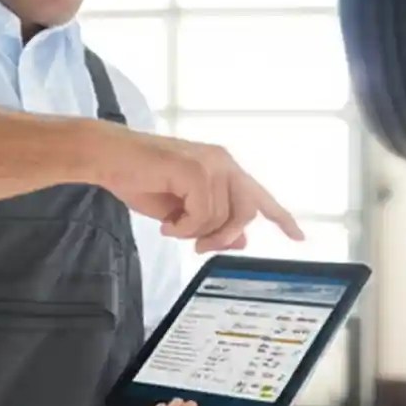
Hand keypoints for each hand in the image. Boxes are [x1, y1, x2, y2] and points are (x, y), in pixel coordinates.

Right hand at [85, 123, 304, 252]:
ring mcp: (211, 163)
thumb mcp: (182, 212)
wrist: (107, 158)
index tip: (298, 237)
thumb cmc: (140, 179)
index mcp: (223, 168)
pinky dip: (183, 227)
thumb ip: (212, 223)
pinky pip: (202, 213)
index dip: (280, 217)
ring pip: (222, 217)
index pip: (259, 196)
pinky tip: (166, 223)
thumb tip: (240, 241)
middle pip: (246, 212)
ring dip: (195, 232)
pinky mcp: (195, 169)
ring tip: (172, 226)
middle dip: (224, 236)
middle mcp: (223, 162)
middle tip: (199, 247)